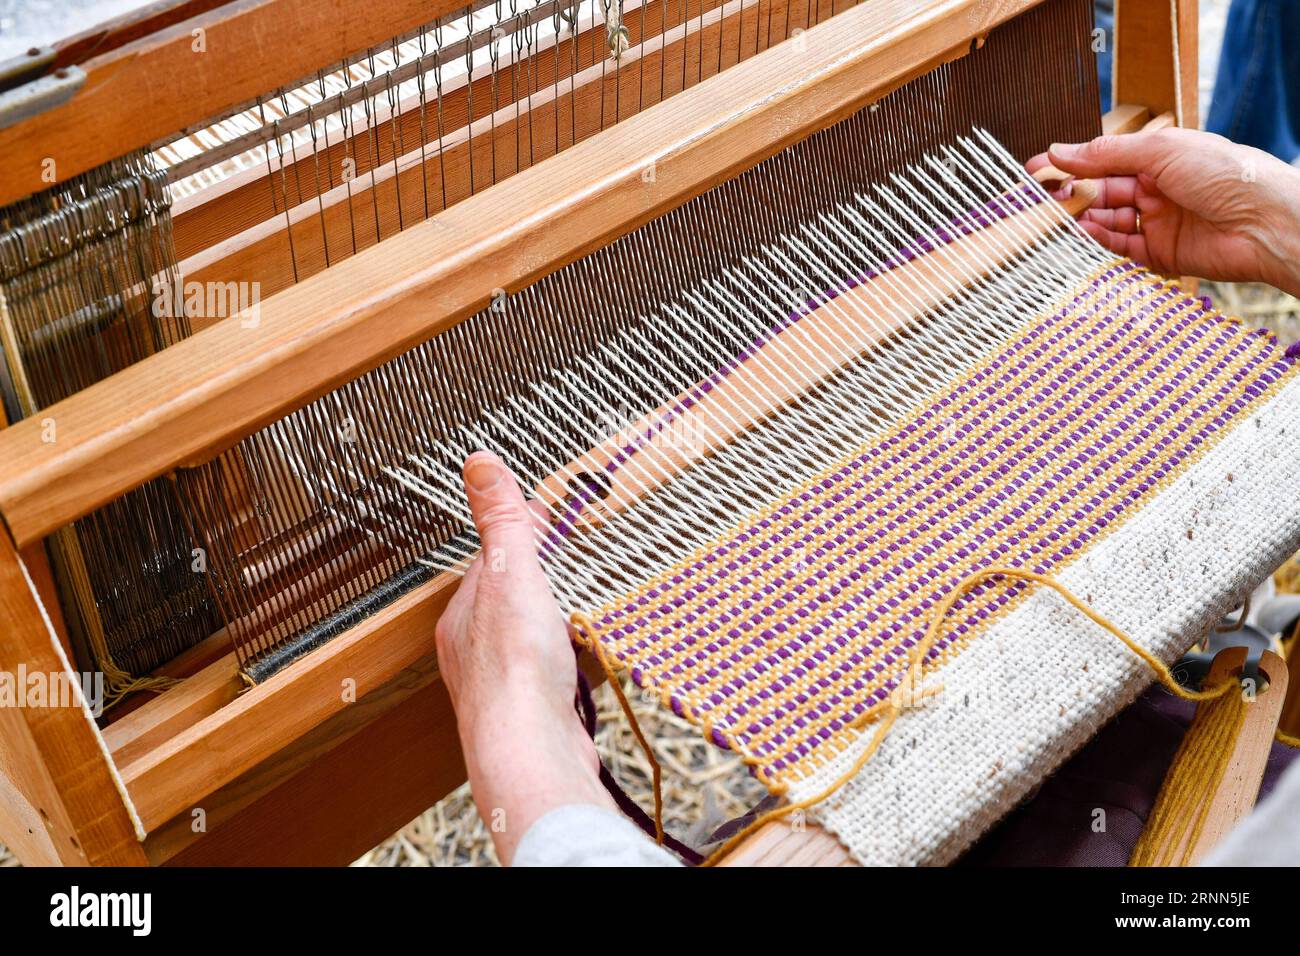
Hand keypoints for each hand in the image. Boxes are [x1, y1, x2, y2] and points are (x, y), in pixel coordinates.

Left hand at [435, 451, 612, 864]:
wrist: (532, 750)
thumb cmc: (515, 669)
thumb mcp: (511, 575)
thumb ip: (502, 522)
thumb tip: (479, 463)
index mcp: (462, 615)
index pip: (490, 561)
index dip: (519, 535)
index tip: (545, 514)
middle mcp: (474, 652)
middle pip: (510, 601)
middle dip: (539, 579)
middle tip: (568, 555)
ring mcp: (505, 686)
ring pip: (531, 641)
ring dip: (556, 623)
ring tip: (580, 605)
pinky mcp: (536, 713)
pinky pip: (553, 677)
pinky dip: (569, 663)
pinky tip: (584, 662)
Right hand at [1028, 129, 1299, 297]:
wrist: (1264, 222)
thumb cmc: (1226, 174)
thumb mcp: (1161, 150)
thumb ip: (1107, 153)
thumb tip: (1061, 150)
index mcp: (1159, 158)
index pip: (1104, 160)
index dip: (1071, 164)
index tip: (1037, 168)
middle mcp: (1156, 189)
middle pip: (1101, 192)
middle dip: (1072, 194)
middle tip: (1042, 199)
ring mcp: (1157, 222)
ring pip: (1107, 221)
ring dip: (1083, 219)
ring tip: (1060, 218)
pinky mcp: (1160, 254)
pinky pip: (1121, 248)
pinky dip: (1101, 241)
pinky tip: (1086, 233)